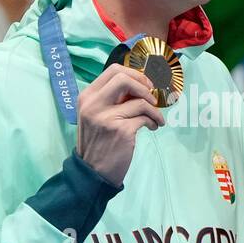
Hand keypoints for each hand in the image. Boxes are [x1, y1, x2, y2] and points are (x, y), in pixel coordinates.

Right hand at [75, 64, 163, 184]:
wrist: (92, 171)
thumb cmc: (98, 142)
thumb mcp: (95, 115)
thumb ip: (112, 99)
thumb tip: (140, 85)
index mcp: (87, 97)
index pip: (113, 71)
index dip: (134, 74)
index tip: (145, 85)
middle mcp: (94, 104)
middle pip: (124, 79)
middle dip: (144, 86)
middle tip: (152, 98)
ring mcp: (106, 118)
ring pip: (140, 101)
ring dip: (155, 110)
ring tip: (156, 119)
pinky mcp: (121, 131)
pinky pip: (145, 118)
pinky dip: (154, 121)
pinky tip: (153, 127)